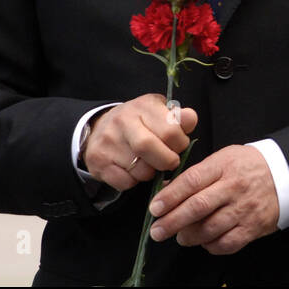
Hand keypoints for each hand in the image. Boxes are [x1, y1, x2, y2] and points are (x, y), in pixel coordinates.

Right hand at [81, 94, 197, 190]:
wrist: (100, 128)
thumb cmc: (138, 122)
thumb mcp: (159, 112)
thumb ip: (178, 118)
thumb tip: (190, 119)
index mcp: (143, 106)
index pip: (170, 129)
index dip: (180, 142)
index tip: (179, 145)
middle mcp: (123, 121)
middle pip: (150, 147)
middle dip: (167, 160)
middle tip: (170, 160)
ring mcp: (108, 142)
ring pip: (140, 169)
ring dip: (151, 172)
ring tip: (150, 164)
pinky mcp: (98, 161)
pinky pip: (125, 182)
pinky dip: (135, 181)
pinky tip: (134, 170)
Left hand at [147, 144, 278, 254]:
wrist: (285, 174)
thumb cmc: (248, 166)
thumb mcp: (223, 159)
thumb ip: (195, 174)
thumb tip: (165, 190)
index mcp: (224, 166)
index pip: (192, 181)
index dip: (170, 196)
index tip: (155, 208)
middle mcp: (234, 187)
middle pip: (198, 207)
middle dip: (172, 221)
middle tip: (157, 231)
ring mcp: (245, 208)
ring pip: (210, 228)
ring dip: (189, 236)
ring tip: (181, 237)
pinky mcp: (253, 227)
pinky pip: (227, 243)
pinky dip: (211, 246)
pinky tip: (205, 241)